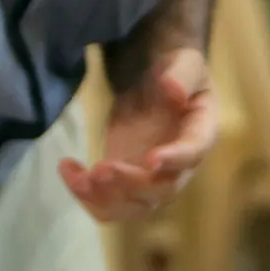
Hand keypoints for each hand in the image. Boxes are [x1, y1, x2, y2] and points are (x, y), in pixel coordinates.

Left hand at [60, 47, 217, 222]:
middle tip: (100, 169)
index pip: (192, 154)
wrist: (160, 84)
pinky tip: (68, 170)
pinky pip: (110, 202)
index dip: (174, 160)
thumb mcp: (185, 63)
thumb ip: (182, 74)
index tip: (151, 160)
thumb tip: (173, 91)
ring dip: (105, 199)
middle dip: (130, 185)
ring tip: (78, 178)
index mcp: (201, 135)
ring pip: (133, 207)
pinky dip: (86, 196)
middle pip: (161, 191)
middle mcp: (179, 167)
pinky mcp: (126, 180)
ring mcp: (152, 179)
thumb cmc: (178, 73)